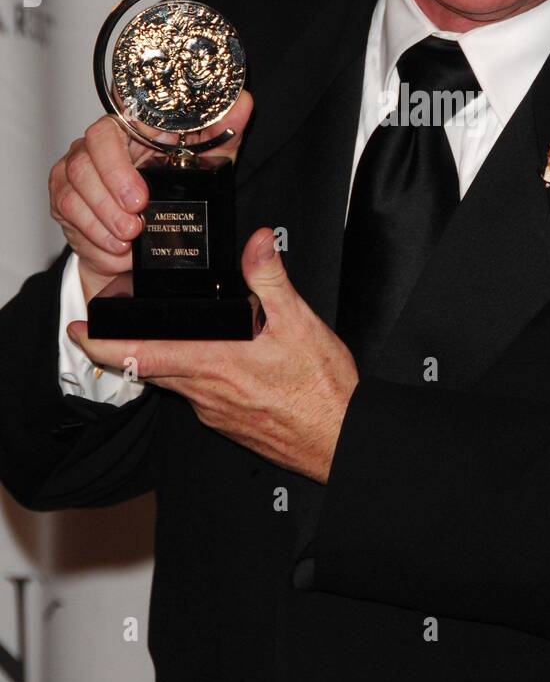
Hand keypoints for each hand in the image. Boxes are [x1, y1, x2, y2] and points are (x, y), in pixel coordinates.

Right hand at [49, 90, 253, 302]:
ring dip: (106, 210)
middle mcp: (103, 141)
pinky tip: (116, 244)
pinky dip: (95, 230)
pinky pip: (69, 207)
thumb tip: (243, 103)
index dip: (132, 121)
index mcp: (135, 125)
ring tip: (131, 232)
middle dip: (116, 177)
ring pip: (78, 176)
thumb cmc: (175, 193)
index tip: (151, 144)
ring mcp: (79, 166)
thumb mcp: (208, 161)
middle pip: (95, 141)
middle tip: (139, 207)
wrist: (144, 242)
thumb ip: (225, 132)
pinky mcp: (65, 196)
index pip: (125, 105)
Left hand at [66, 227, 358, 482]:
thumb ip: (271, 278)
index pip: (139, 354)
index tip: (77, 330)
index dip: (100, 343)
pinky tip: (217, 362)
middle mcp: (205, 392)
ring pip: (173, 380)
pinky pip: (198, 395)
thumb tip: (256, 241)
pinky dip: (194, 375)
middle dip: (123, 346)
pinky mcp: (228, 423)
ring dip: (162, 359)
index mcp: (215, 362)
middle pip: (147, 367)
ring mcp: (214, 411)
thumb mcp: (301, 322)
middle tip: (109, 325)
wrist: (340, 439)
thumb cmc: (322, 389)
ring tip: (167, 334)